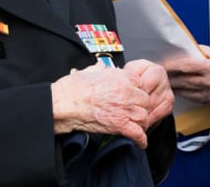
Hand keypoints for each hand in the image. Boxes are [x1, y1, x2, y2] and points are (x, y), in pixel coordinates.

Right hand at [51, 62, 172, 147]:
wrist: (64, 103)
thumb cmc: (73, 88)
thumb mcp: (90, 71)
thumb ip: (101, 69)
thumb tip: (102, 68)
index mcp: (121, 77)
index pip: (141, 85)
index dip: (137, 92)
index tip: (133, 97)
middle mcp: (126, 92)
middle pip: (145, 101)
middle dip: (140, 107)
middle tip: (134, 112)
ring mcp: (123, 108)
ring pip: (143, 116)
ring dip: (141, 122)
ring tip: (136, 125)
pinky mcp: (118, 124)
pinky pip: (137, 133)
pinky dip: (140, 139)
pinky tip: (140, 142)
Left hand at [162, 53, 209, 105]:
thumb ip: (202, 52)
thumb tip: (187, 51)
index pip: (184, 66)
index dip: (171, 65)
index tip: (163, 65)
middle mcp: (208, 82)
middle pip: (181, 80)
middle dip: (169, 77)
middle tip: (161, 74)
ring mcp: (208, 94)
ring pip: (185, 92)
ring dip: (174, 87)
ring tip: (167, 82)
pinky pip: (192, 98)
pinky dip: (184, 94)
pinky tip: (179, 90)